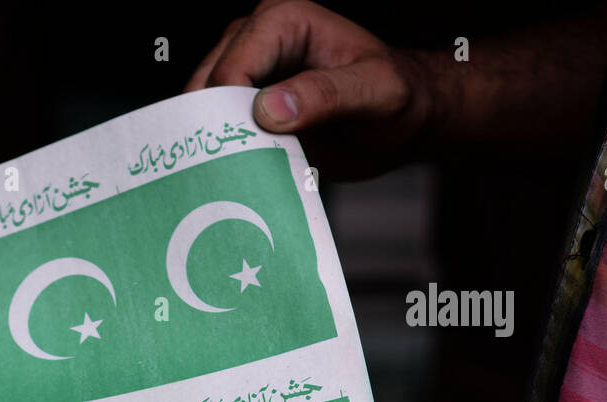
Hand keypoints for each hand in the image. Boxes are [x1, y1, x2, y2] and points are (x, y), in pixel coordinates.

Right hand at [186, 0, 437, 178]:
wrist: (403, 122)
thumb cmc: (399, 97)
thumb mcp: (375, 93)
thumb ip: (326, 96)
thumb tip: (268, 110)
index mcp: (284, 20)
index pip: (233, 67)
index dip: (229, 112)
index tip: (240, 154)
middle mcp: (257, 39)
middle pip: (207, 88)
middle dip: (214, 129)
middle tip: (227, 172)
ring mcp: (247, 73)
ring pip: (203, 110)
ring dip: (213, 145)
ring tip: (229, 177)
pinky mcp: (245, 105)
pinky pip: (217, 128)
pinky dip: (221, 153)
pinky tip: (234, 175)